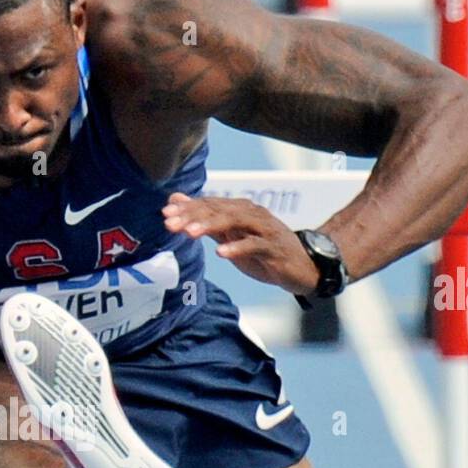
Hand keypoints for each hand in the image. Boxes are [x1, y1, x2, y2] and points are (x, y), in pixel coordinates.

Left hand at [162, 192, 320, 297]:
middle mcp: (251, 214)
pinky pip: (254, 245)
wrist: (302, 266)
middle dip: (193, 216)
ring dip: (211, 225)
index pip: (210, 205)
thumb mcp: (231, 236)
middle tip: (170, 223)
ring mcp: (263, 229)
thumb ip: (206, 220)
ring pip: (235, 221)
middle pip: (219, 210)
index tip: (165, 215)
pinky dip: (238, 247)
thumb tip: (177, 202)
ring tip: (190, 233)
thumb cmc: (263, 251)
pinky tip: (221, 252)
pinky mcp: (274, 247)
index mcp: (239, 210)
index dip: (187, 209)